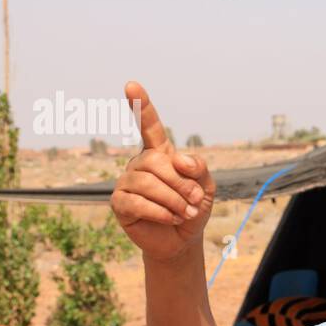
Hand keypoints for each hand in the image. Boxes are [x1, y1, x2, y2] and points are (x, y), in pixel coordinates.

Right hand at [111, 81, 215, 263]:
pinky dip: (159, 211)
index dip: (141, 105)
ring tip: (185, 212)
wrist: (182, 240)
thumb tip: (178, 160)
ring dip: (173, 199)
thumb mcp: (206, 186)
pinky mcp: (119, 203)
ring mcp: (127, 182)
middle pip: (155, 162)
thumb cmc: (192, 208)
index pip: (149, 125)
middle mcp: (140, 163)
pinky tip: (171, 218)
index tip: (131, 85)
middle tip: (195, 200)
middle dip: (180, 182)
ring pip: (147, 182)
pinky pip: (136, 202)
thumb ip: (198, 167)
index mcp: (160, 154)